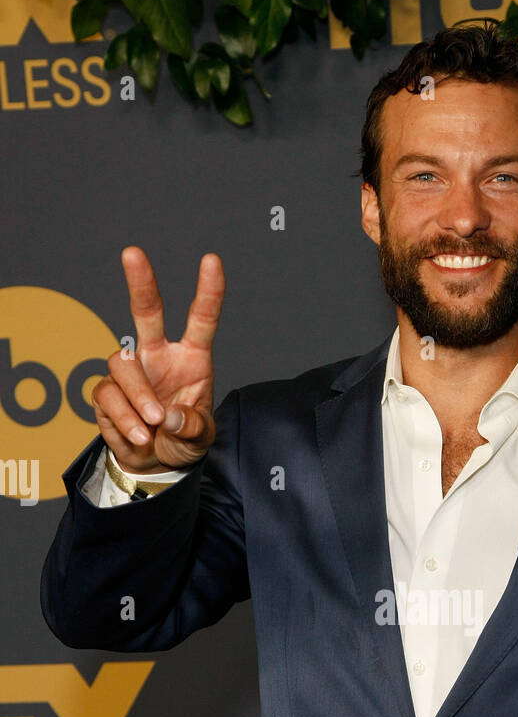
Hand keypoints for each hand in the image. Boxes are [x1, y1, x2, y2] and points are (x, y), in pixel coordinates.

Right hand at [91, 246, 224, 472]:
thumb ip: (191, 426)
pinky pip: (108, 395)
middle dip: (141, 282)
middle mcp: (158, 356)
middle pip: (147, 311)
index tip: (211, 261)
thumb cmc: (182, 439)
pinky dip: (125, 419)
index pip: (200, 319)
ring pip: (123, 364)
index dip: (208, 291)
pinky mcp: (107, 391)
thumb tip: (168, 415)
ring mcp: (131, 371)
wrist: (155, 464)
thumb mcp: (200, 438)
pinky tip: (139, 435)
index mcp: (191, 358)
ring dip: (139, 396)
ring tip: (153, 424)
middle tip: (132, 253)